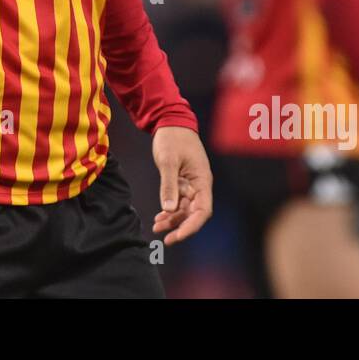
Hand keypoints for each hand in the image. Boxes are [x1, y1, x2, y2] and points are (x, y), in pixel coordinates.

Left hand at [151, 126, 212, 244]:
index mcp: (202, 181)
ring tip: (156, 227)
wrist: (170, 122)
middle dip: (180, 226)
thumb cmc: (172, 138)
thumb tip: (168, 209)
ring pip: (185, 210)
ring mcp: (191, 185)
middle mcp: (199, 186)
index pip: (202, 210)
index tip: (177, 235)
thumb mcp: (168, 161)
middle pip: (193, 214)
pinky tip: (158, 218)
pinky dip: (169, 211)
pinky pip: (178, 202)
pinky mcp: (182, 183)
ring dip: (172, 220)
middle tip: (164, 238)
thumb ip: (169, 184)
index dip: (191, 226)